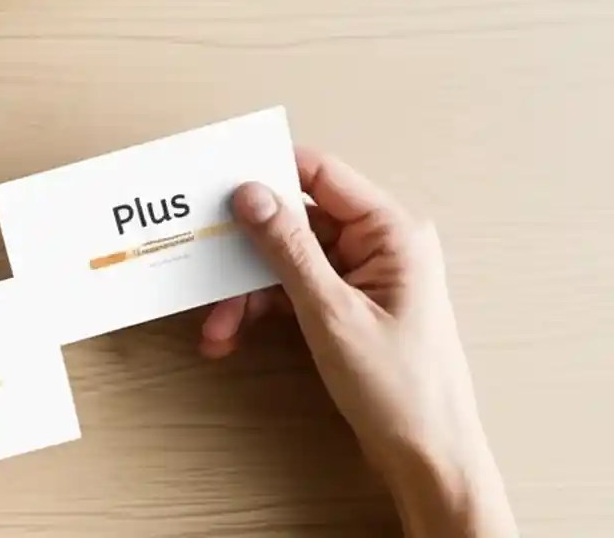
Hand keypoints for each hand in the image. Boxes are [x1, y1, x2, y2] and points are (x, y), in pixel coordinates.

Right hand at [203, 148, 515, 536]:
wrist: (428, 458)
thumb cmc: (400, 389)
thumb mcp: (330, 313)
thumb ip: (288, 247)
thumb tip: (251, 193)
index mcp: (392, 231)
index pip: (320, 174)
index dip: (268, 172)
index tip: (217, 185)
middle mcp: (379, 244)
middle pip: (295, 222)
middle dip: (245, 253)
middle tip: (202, 270)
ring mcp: (363, 275)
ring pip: (286, 261)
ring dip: (246, 292)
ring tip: (217, 327)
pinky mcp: (348, 304)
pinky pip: (293, 290)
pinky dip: (261, 311)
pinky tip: (232, 336)